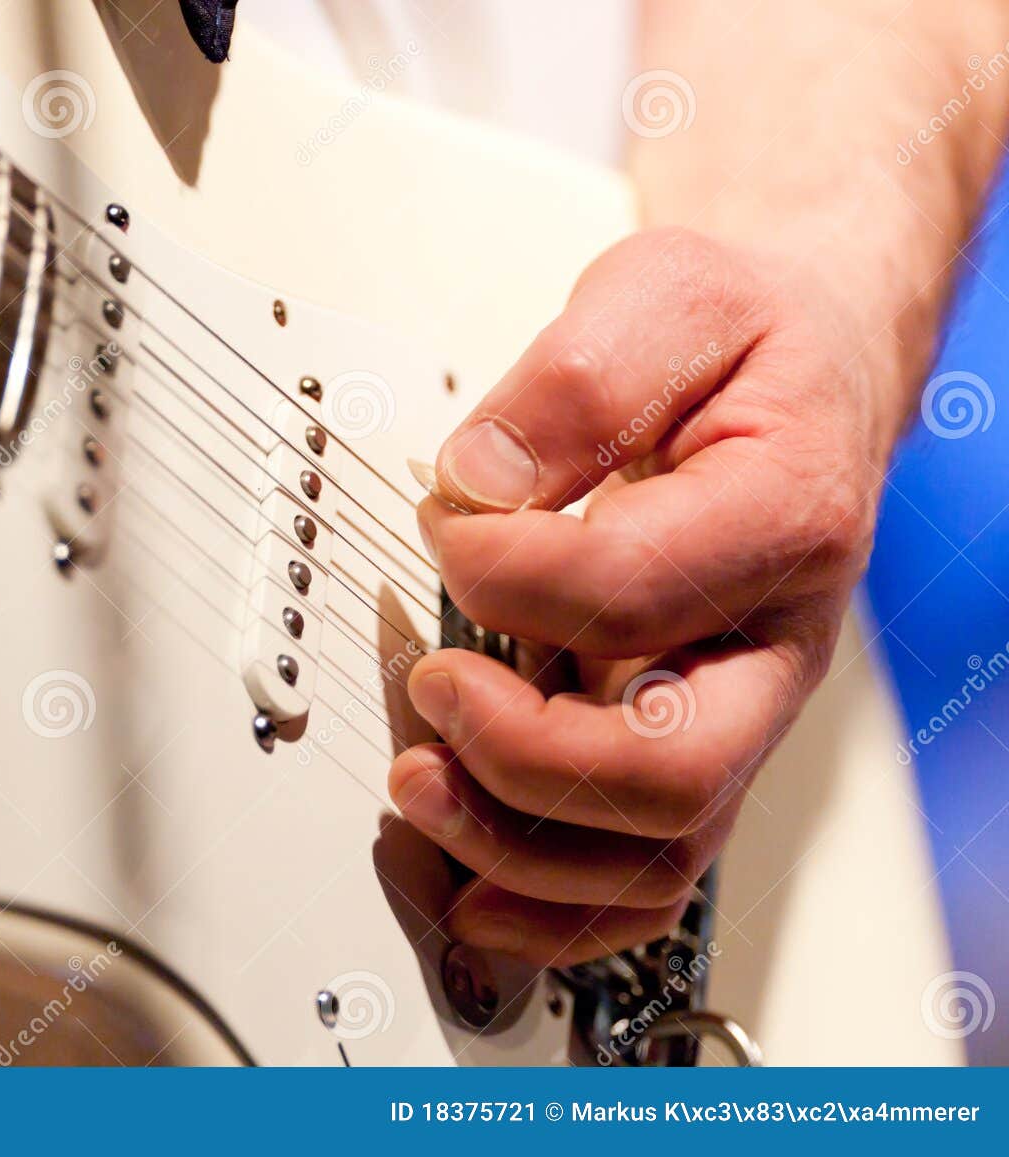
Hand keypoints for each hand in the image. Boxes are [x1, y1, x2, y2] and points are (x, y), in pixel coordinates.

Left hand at [389, 227, 898, 965]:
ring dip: (516, 846)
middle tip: (433, 690)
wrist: (799, 374)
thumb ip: (575, 387)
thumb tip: (478, 489)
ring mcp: (733, 709)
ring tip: (417, 786)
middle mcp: (771, 641)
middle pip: (671, 771)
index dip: (507, 572)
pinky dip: (554, 906)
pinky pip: (643, 873)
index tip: (444, 525)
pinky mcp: (689, 743)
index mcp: (784, 515)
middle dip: (523, 754)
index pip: (632, 590)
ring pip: (653, 850)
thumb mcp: (664, 297)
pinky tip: (472, 887)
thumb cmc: (741, 344)